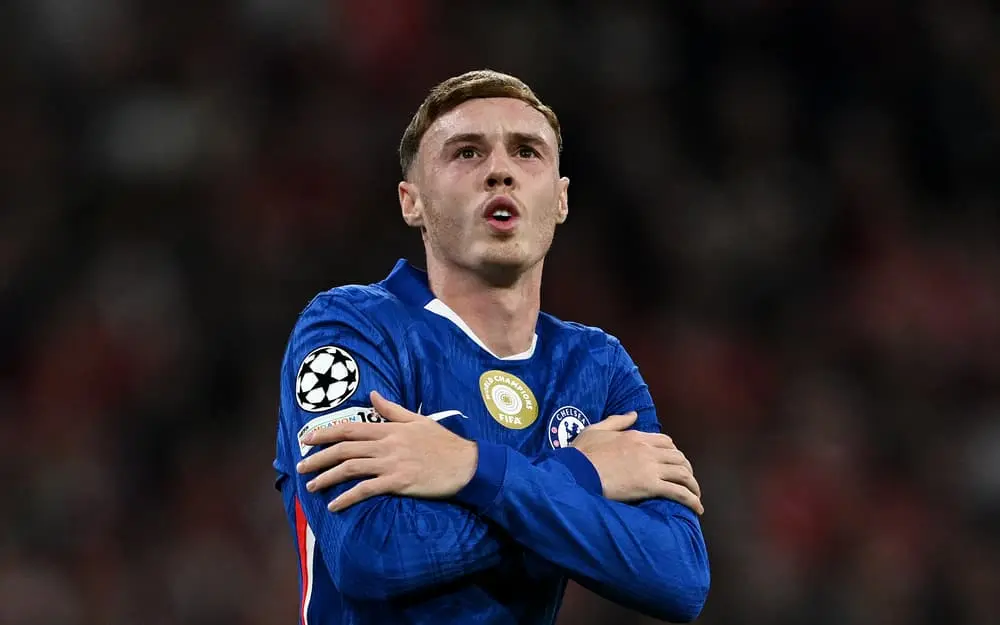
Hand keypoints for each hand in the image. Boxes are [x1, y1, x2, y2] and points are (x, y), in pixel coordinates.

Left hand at [295, 391, 478, 510]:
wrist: (465, 464)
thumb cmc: (443, 443)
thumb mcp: (418, 420)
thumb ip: (393, 409)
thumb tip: (374, 395)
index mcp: (389, 428)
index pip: (350, 428)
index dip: (325, 433)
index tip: (307, 439)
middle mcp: (386, 444)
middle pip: (344, 449)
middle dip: (318, 458)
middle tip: (301, 467)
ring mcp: (391, 464)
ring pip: (350, 468)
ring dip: (327, 478)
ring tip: (312, 487)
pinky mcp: (398, 482)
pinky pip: (366, 490)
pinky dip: (347, 498)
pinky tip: (334, 505)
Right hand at [571, 412, 703, 513]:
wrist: (577, 472)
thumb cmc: (582, 453)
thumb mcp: (596, 429)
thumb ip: (617, 421)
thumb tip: (633, 414)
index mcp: (636, 436)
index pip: (666, 442)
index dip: (674, 452)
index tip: (673, 463)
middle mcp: (647, 450)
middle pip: (678, 457)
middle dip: (686, 469)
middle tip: (687, 481)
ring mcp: (650, 467)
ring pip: (682, 474)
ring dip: (693, 485)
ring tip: (695, 496)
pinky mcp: (650, 485)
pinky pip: (678, 492)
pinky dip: (691, 500)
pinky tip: (697, 508)